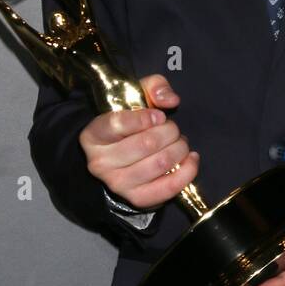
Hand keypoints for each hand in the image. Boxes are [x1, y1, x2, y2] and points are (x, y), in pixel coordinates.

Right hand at [78, 73, 198, 209]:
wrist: (122, 155)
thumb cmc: (131, 122)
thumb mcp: (137, 95)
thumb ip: (154, 87)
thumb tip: (170, 100)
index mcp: (93, 135)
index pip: (115, 124)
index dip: (143, 118)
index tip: (159, 116)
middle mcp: (99, 162)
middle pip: (145, 144)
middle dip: (169, 132)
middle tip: (172, 129)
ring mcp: (117, 183)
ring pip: (159, 164)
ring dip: (179, 149)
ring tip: (180, 142)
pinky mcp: (137, 198)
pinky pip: (167, 188)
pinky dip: (187, 172)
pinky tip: (191, 159)